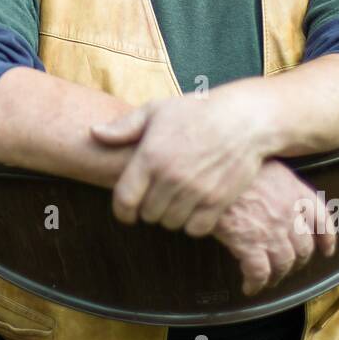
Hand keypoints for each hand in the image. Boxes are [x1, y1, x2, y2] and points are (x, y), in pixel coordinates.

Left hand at [90, 91, 263, 235]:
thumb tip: (94, 133)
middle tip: (158, 196)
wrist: (244, 119)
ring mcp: (195, 191)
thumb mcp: (156, 110)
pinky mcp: (218, 201)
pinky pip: (196, 229)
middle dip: (149, 208)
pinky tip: (195, 207)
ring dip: (171, 216)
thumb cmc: (197, 111)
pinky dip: (194, 223)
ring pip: (171, 223)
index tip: (126, 213)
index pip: (124, 200)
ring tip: (176, 200)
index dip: (122, 212)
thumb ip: (124, 127)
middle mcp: (170, 177)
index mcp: (150, 157)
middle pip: (148, 214)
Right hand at [213, 162, 337, 295]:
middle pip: (304, 247)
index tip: (326, 249)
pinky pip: (259, 272)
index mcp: (294, 190)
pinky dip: (256, 283)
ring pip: (284, 263)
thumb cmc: (232, 165)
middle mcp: (289, 213)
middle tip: (289, 266)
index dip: (327, 238)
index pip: (322, 219)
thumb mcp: (264, 163)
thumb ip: (278, 181)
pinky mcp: (250, 244)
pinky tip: (249, 287)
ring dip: (278, 275)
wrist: (210, 173)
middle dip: (298, 261)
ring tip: (269, 279)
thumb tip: (276, 192)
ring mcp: (272, 231)